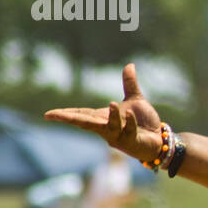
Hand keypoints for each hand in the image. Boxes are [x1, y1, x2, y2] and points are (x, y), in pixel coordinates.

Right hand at [44, 63, 163, 161]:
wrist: (158, 139)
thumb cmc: (143, 122)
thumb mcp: (135, 100)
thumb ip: (129, 84)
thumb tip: (129, 65)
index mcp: (103, 118)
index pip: (81, 115)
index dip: (65, 114)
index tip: (48, 114)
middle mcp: (107, 129)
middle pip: (85, 123)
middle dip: (69, 119)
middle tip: (52, 115)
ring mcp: (118, 137)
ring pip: (109, 127)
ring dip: (111, 116)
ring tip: (112, 103)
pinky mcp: (131, 142)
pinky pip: (128, 131)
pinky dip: (129, 121)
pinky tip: (130, 112)